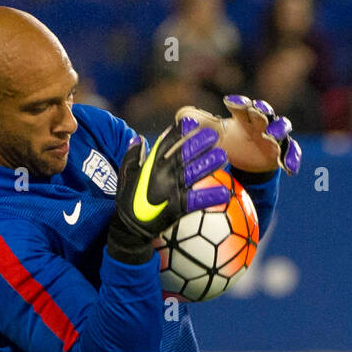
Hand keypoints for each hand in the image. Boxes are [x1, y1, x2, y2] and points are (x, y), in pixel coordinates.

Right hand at [114, 120, 228, 241]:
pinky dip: (211, 196)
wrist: (129, 229)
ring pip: (193, 173)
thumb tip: (138, 138)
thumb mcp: (126, 175)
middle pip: (184, 154)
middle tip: (213, 135)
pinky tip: (225, 193)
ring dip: (209, 163)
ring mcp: (171, 190)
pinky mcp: (177, 207)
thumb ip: (132, 155)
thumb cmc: (128, 202)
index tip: (190, 122)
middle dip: (199, 143)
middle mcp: (162, 174)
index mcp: (150, 165)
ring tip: (223, 156)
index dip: (179, 132)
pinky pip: (197, 200)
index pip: (166, 143)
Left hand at [176, 94, 301, 175]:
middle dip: (261, 110)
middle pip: (265, 112)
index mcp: (244, 116)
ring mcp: (274, 137)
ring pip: (282, 128)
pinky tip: (289, 167)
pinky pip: (291, 153)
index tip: (227, 102)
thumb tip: (181, 115)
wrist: (243, 166)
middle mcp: (261, 123)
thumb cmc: (227, 145)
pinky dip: (292, 158)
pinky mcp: (282, 153)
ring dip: (278, 129)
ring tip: (272, 135)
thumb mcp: (212, 136)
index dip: (238, 102)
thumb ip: (198, 125)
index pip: (243, 105)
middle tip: (256, 111)